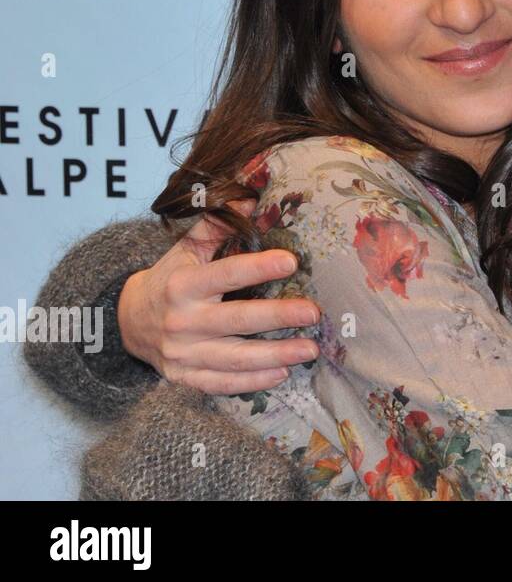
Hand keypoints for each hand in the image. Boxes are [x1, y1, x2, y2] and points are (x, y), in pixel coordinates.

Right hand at [118, 201, 320, 393]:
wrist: (128, 322)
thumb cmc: (170, 280)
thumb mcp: (186, 251)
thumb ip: (216, 226)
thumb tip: (249, 197)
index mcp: (183, 285)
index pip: (226, 274)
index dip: (258, 268)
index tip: (291, 262)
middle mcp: (182, 321)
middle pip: (237, 320)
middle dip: (278, 317)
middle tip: (313, 312)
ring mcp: (182, 353)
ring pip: (234, 358)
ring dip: (275, 356)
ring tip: (310, 349)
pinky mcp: (184, 377)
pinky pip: (221, 383)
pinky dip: (252, 382)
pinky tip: (281, 374)